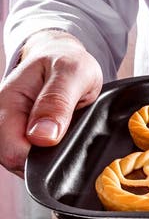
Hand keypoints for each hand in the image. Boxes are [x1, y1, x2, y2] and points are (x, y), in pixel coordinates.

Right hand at [0, 30, 102, 176]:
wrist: (64, 56)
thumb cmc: (67, 62)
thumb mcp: (72, 73)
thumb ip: (58, 102)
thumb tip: (42, 137)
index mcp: (7, 101)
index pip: (12, 150)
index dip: (39, 156)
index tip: (61, 142)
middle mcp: (3, 118)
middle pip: (14, 160)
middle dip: (44, 158)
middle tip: (67, 134)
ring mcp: (10, 128)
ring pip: (22, 162)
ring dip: (47, 156)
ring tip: (64, 133)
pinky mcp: (20, 135)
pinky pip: (31, 157)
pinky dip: (48, 154)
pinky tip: (58, 139)